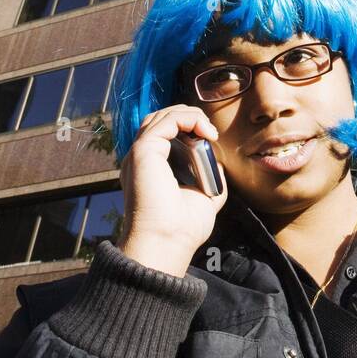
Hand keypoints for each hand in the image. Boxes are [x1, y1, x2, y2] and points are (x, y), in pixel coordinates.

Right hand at [118, 105, 227, 275]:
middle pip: (161, 120)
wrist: (168, 241)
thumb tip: (216, 163)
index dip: (188, 127)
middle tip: (211, 132)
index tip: (211, 138)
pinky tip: (204, 131)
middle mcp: (142, 159)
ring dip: (189, 116)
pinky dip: (186, 118)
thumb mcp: (204, 197)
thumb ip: (209, 178)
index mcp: (151, 169)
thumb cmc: (182, 228)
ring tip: (209, 130)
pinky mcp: (143, 151)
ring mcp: (140, 154)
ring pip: (161, 116)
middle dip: (189, 117)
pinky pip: (165, 121)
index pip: (165, 133)